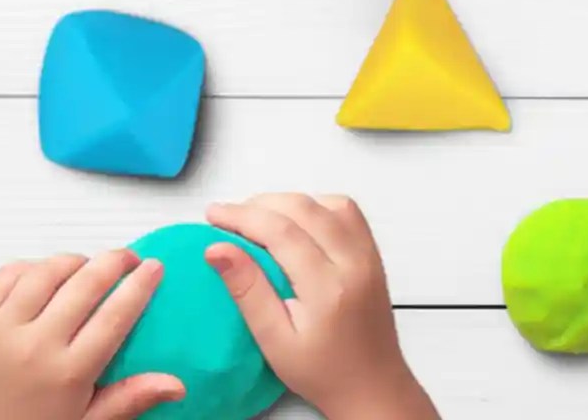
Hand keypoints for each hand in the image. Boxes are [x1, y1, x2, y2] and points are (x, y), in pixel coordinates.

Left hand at [0, 252, 184, 419]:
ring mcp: (3, 328)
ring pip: (46, 271)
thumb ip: (128, 399)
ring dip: (73, 260)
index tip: (153, 269)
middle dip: (114, 262)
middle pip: (84, 283)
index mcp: (67, 374)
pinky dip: (31, 265)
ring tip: (88, 263)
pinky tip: (45, 271)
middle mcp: (35, 345)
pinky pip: (7, 274)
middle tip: (128, 258)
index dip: (139, 286)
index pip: (114, 316)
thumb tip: (174, 385)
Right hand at [205, 195, 438, 419]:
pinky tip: (296, 222)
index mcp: (328, 288)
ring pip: (327, 202)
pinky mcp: (373, 254)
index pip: (281, 231)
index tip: (214, 215)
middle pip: (303, 208)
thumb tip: (217, 249)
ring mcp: (369, 255)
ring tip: (259, 218)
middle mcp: (354, 263)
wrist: (372, 386)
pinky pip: (346, 211)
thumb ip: (247, 291)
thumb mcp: (274, 340)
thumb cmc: (322, 371)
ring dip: (289, 201)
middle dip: (260, 204)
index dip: (242, 215)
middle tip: (230, 217)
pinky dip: (316, 205)